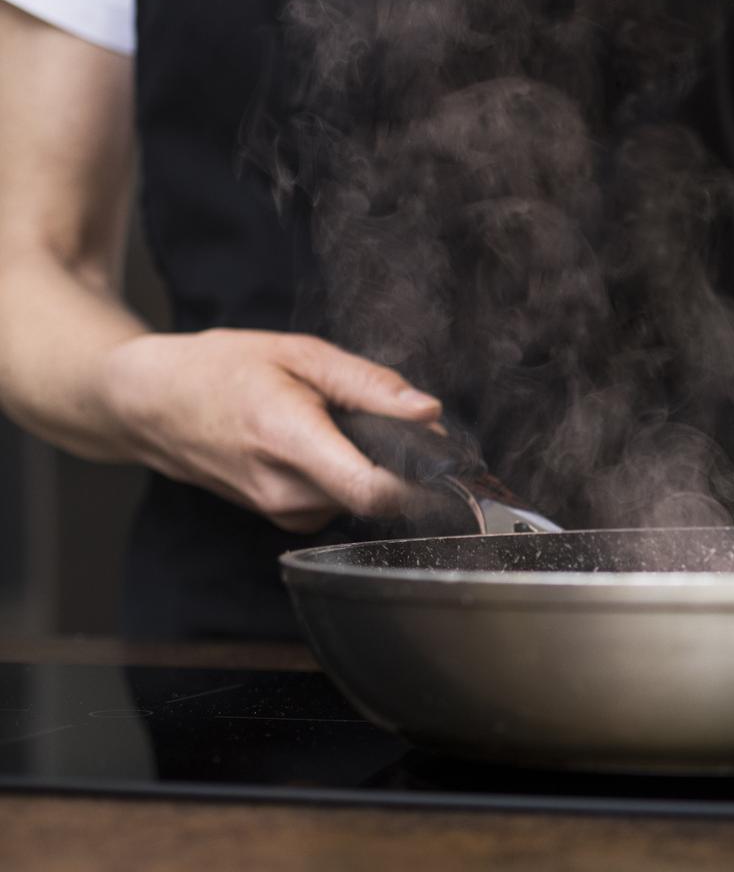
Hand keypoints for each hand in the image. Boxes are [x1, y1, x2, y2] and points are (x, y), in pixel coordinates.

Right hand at [98, 330, 440, 532]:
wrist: (149, 404)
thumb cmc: (220, 370)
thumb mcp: (299, 354)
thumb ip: (369, 385)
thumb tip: (429, 412)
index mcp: (288, 439)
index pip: (371, 491)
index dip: (420, 482)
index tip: (445, 461)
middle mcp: (283, 490)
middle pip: (376, 493)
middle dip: (397, 459)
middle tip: (385, 417)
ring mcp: (278, 511)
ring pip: (359, 498)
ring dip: (369, 465)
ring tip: (335, 423)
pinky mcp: (281, 518)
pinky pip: (337, 500)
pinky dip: (345, 474)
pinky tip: (320, 444)